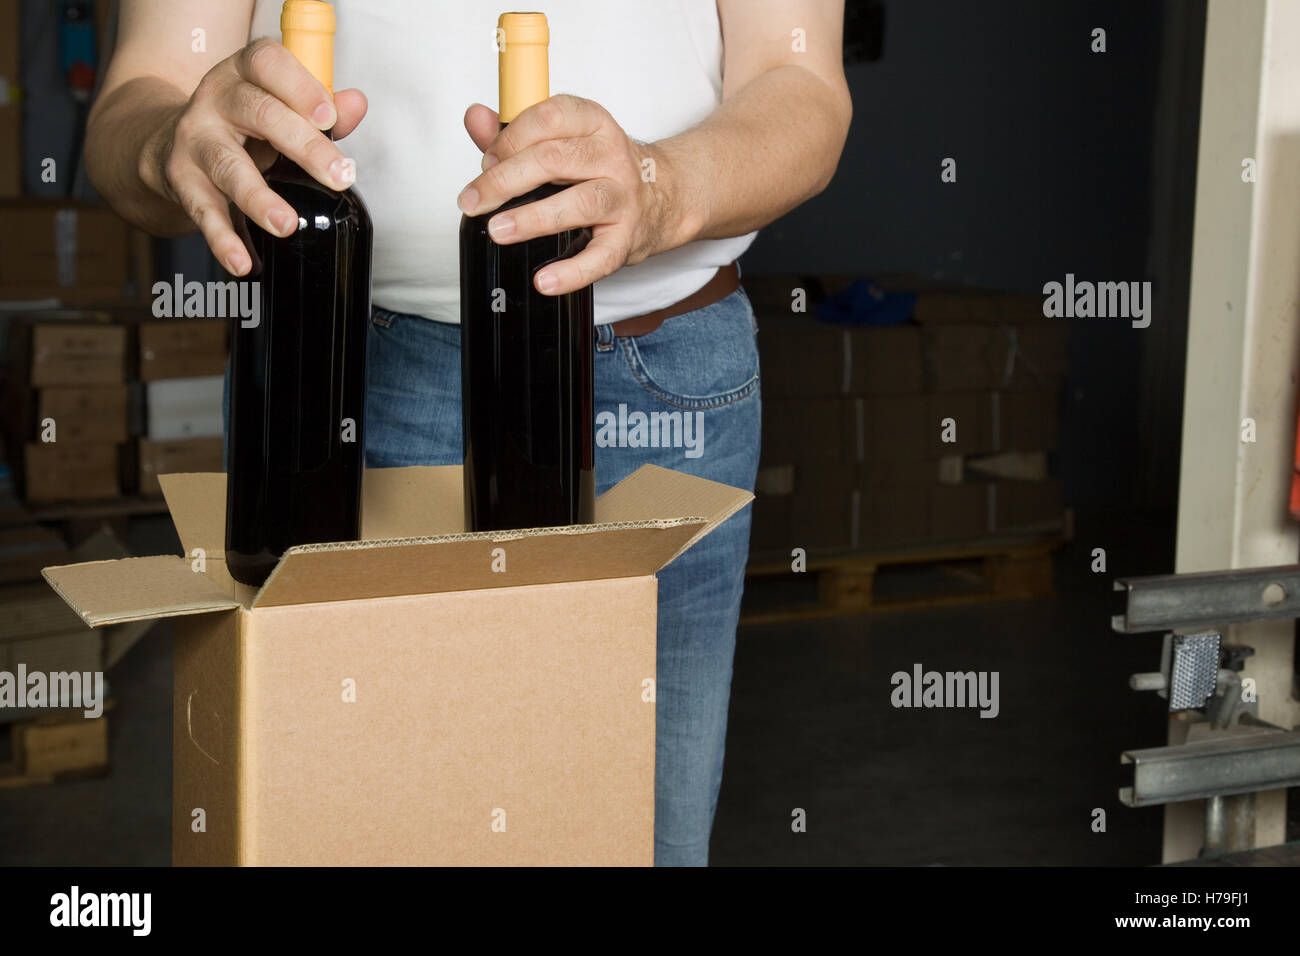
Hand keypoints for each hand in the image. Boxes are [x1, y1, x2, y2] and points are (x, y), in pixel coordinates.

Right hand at [142, 38, 367, 274]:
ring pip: (228, 165)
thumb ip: (321, 109)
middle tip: (339, 176)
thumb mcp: (279, 107)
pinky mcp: (181, 177)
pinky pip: (204, 210)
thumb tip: (355, 103)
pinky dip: (223, 239)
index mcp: (245, 72)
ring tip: (286, 224)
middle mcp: (216, 98)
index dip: (300, 86)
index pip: (268, 64)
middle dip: (304, 147)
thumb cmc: (243, 124)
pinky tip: (242, 262)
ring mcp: (195, 138)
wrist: (169, 140)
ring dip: (258, 198)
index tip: (329, 116)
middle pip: (260, 114)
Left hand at [458, 95, 674, 295]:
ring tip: (498, 231)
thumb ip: (514, 133)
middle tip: (473, 201)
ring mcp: (623, 197)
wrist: (660, 197)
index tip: (486, 161)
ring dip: (532, 219)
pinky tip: (544, 280)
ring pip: (578, 203)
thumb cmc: (599, 167)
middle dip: (504, 181)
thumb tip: (475, 119)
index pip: (548, 118)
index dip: (510, 139)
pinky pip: (600, 257)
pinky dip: (572, 272)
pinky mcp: (627, 238)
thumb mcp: (562, 140)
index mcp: (593, 123)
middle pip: (554, 160)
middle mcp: (612, 156)